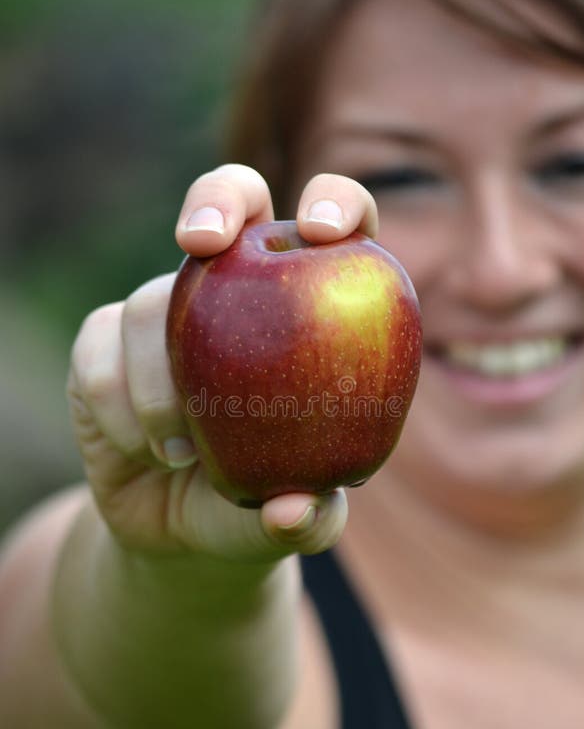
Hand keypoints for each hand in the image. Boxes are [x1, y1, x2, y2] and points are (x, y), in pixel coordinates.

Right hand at [68, 164, 377, 559]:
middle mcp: (236, 291)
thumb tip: (294, 510)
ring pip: (151, 302)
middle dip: (216, 200)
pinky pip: (101, 355)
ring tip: (181, 451)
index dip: (336, 202)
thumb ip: (311, 518)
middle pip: (231, 198)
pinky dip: (121, 409)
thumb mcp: (298, 518)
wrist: (181, 530)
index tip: (325, 233)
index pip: (338, 225)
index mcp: (306, 310)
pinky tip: (146, 451)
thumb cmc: (260, 503)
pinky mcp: (103, 343)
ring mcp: (165, 311)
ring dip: (161, 384)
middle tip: (203, 243)